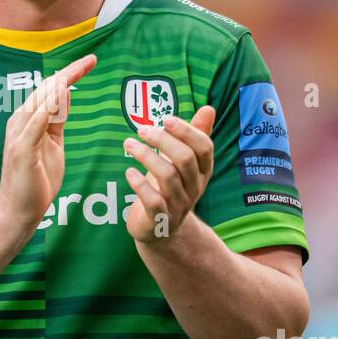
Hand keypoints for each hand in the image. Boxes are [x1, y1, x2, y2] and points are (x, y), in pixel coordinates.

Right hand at [0, 53, 96, 232]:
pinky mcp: (22, 147)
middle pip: (47, 89)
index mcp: (28, 120)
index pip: (50, 90)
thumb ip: (57, 121)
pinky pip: (37, 120)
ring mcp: (19, 134)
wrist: (19, 212)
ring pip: (42, 100)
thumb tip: (65, 94)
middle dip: (70, 73)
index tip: (90, 62)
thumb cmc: (35, 182)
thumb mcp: (52, 144)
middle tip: (92, 59)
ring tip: (80, 68)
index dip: (70, 74)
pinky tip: (62, 92)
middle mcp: (20, 121)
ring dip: (61, 82)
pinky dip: (49, 104)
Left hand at [123, 105, 215, 243]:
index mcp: (202, 171)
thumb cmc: (170, 187)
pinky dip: (140, 185)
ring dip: (146, 156)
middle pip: (184, 159)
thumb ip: (194, 136)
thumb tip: (209, 108)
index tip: (165, 118)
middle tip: (141, 130)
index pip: (204, 147)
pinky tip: (129, 172)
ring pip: (167, 176)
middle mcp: (194, 188)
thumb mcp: (183, 162)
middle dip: (162, 140)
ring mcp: (179, 205)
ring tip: (128, 144)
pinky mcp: (160, 219)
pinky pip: (154, 201)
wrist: (161, 230)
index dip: (186, 131)